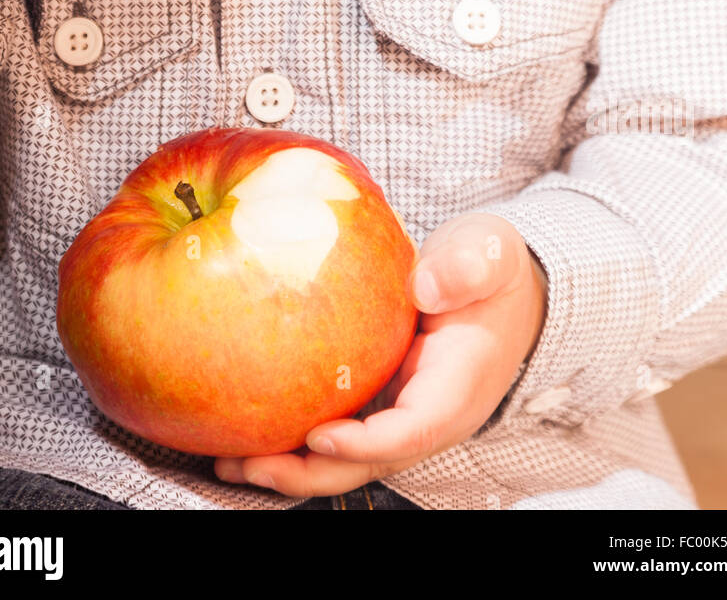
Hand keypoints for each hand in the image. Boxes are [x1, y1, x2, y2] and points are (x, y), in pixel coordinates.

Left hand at [213, 212, 547, 497]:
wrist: (498, 284)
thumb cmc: (489, 266)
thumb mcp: (488, 252)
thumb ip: (466, 265)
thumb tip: (427, 285)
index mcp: (456, 385)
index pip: (412, 429)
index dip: (365, 443)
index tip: (318, 436)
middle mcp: (426, 414)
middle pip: (367, 461)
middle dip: (309, 473)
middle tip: (249, 462)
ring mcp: (400, 412)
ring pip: (345, 458)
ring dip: (290, 467)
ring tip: (228, 460)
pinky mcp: (378, 402)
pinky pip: (334, 430)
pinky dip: (293, 439)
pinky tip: (245, 428)